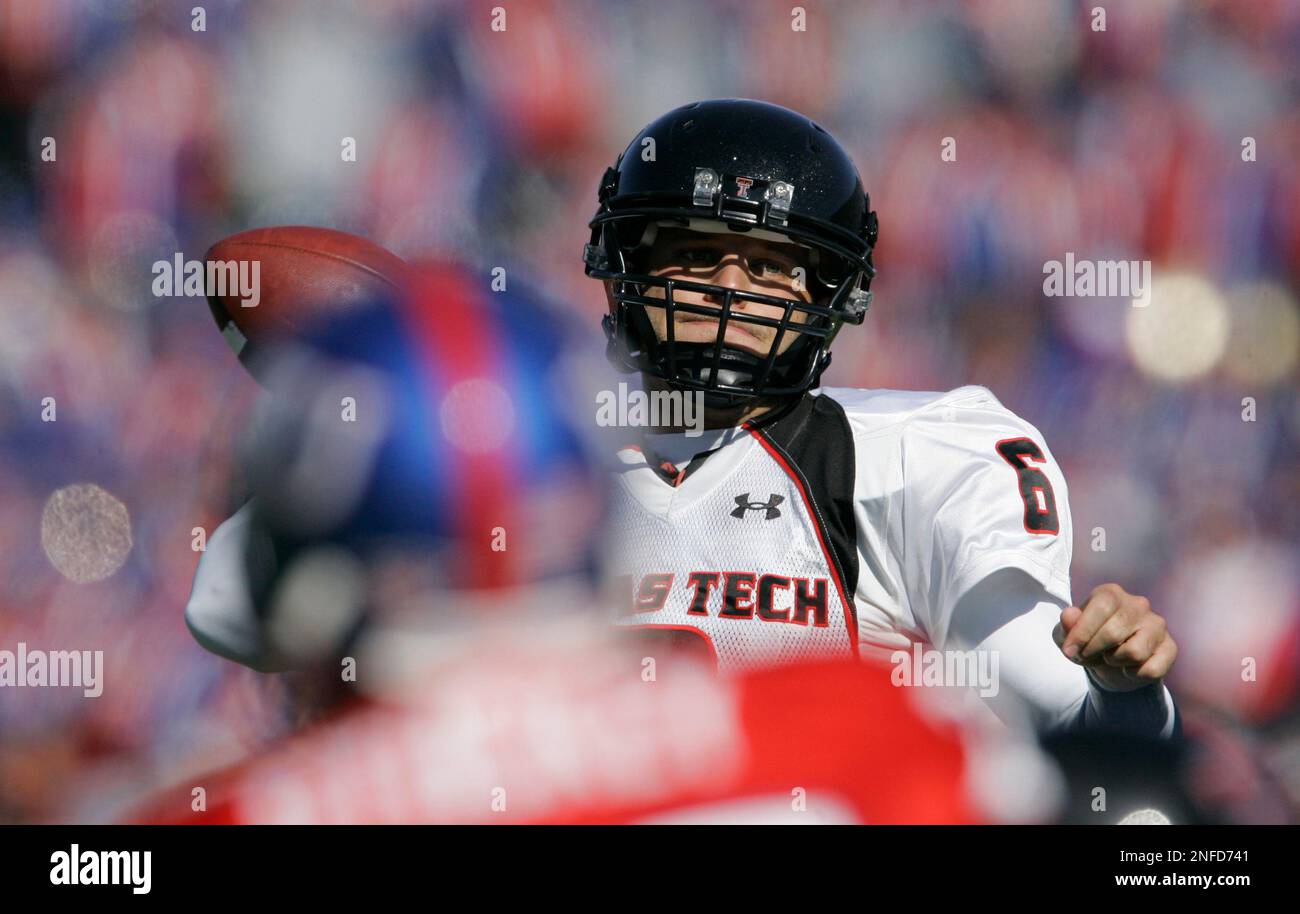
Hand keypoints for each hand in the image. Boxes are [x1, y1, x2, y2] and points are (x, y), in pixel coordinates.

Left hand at [1053, 583, 1176, 691]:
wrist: (1113, 666)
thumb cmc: (1088, 643)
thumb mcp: (1068, 637)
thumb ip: (1065, 626)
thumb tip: (1069, 615)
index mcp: (1111, 593)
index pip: (1100, 607)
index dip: (1082, 632)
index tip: (1069, 650)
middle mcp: (1138, 604)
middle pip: (1114, 632)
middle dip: (1094, 650)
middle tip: (1088, 655)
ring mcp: (1157, 624)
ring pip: (1134, 652)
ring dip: (1115, 661)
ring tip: (1111, 657)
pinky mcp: (1170, 647)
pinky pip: (1151, 669)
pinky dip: (1134, 674)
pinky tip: (1130, 667)